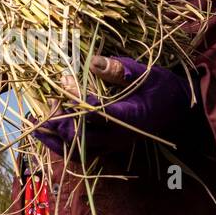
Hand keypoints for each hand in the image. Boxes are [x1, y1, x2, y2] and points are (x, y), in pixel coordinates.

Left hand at [29, 54, 197, 157]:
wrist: (179, 109)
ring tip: (36, 122)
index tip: (64, 83)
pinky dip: (61, 145)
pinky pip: (80, 153)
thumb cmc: (162, 88)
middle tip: (50, 99)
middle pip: (81, 135)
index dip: (76, 100)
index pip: (97, 113)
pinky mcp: (108, 148)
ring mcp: (113, 145)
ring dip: (55, 136)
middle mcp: (119, 136)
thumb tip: (92, 61)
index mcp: (130, 117)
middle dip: (61, 118)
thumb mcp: (145, 73)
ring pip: (77, 149)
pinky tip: (45, 133)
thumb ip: (118, 69)